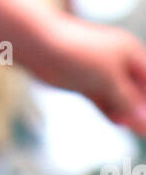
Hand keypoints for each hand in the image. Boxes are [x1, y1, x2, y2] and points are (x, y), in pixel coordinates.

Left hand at [43, 15, 145, 132]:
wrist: (38, 44)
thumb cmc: (78, 55)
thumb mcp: (109, 81)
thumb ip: (129, 103)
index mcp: (129, 51)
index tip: (145, 119)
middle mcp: (118, 60)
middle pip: (137, 90)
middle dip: (139, 108)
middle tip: (140, 129)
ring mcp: (101, 71)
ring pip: (121, 97)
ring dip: (126, 112)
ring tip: (125, 123)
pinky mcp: (85, 81)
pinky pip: (105, 99)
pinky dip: (111, 110)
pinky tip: (116, 120)